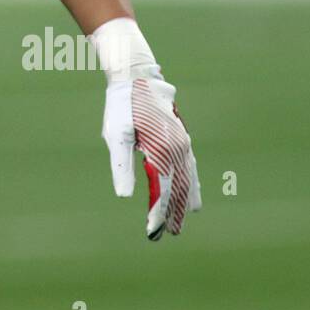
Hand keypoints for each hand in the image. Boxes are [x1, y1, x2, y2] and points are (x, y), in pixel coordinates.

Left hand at [102, 72, 200, 239]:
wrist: (137, 76)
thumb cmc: (123, 106)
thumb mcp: (117, 135)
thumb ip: (122, 165)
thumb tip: (124, 195)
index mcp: (162, 151)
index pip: (162, 191)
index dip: (159, 214)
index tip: (153, 232)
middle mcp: (178, 149)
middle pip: (180, 188)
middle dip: (175, 211)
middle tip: (171, 233)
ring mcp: (183, 142)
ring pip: (189, 177)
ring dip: (186, 198)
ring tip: (185, 216)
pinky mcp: (181, 137)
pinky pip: (190, 165)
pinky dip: (192, 181)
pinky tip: (191, 190)